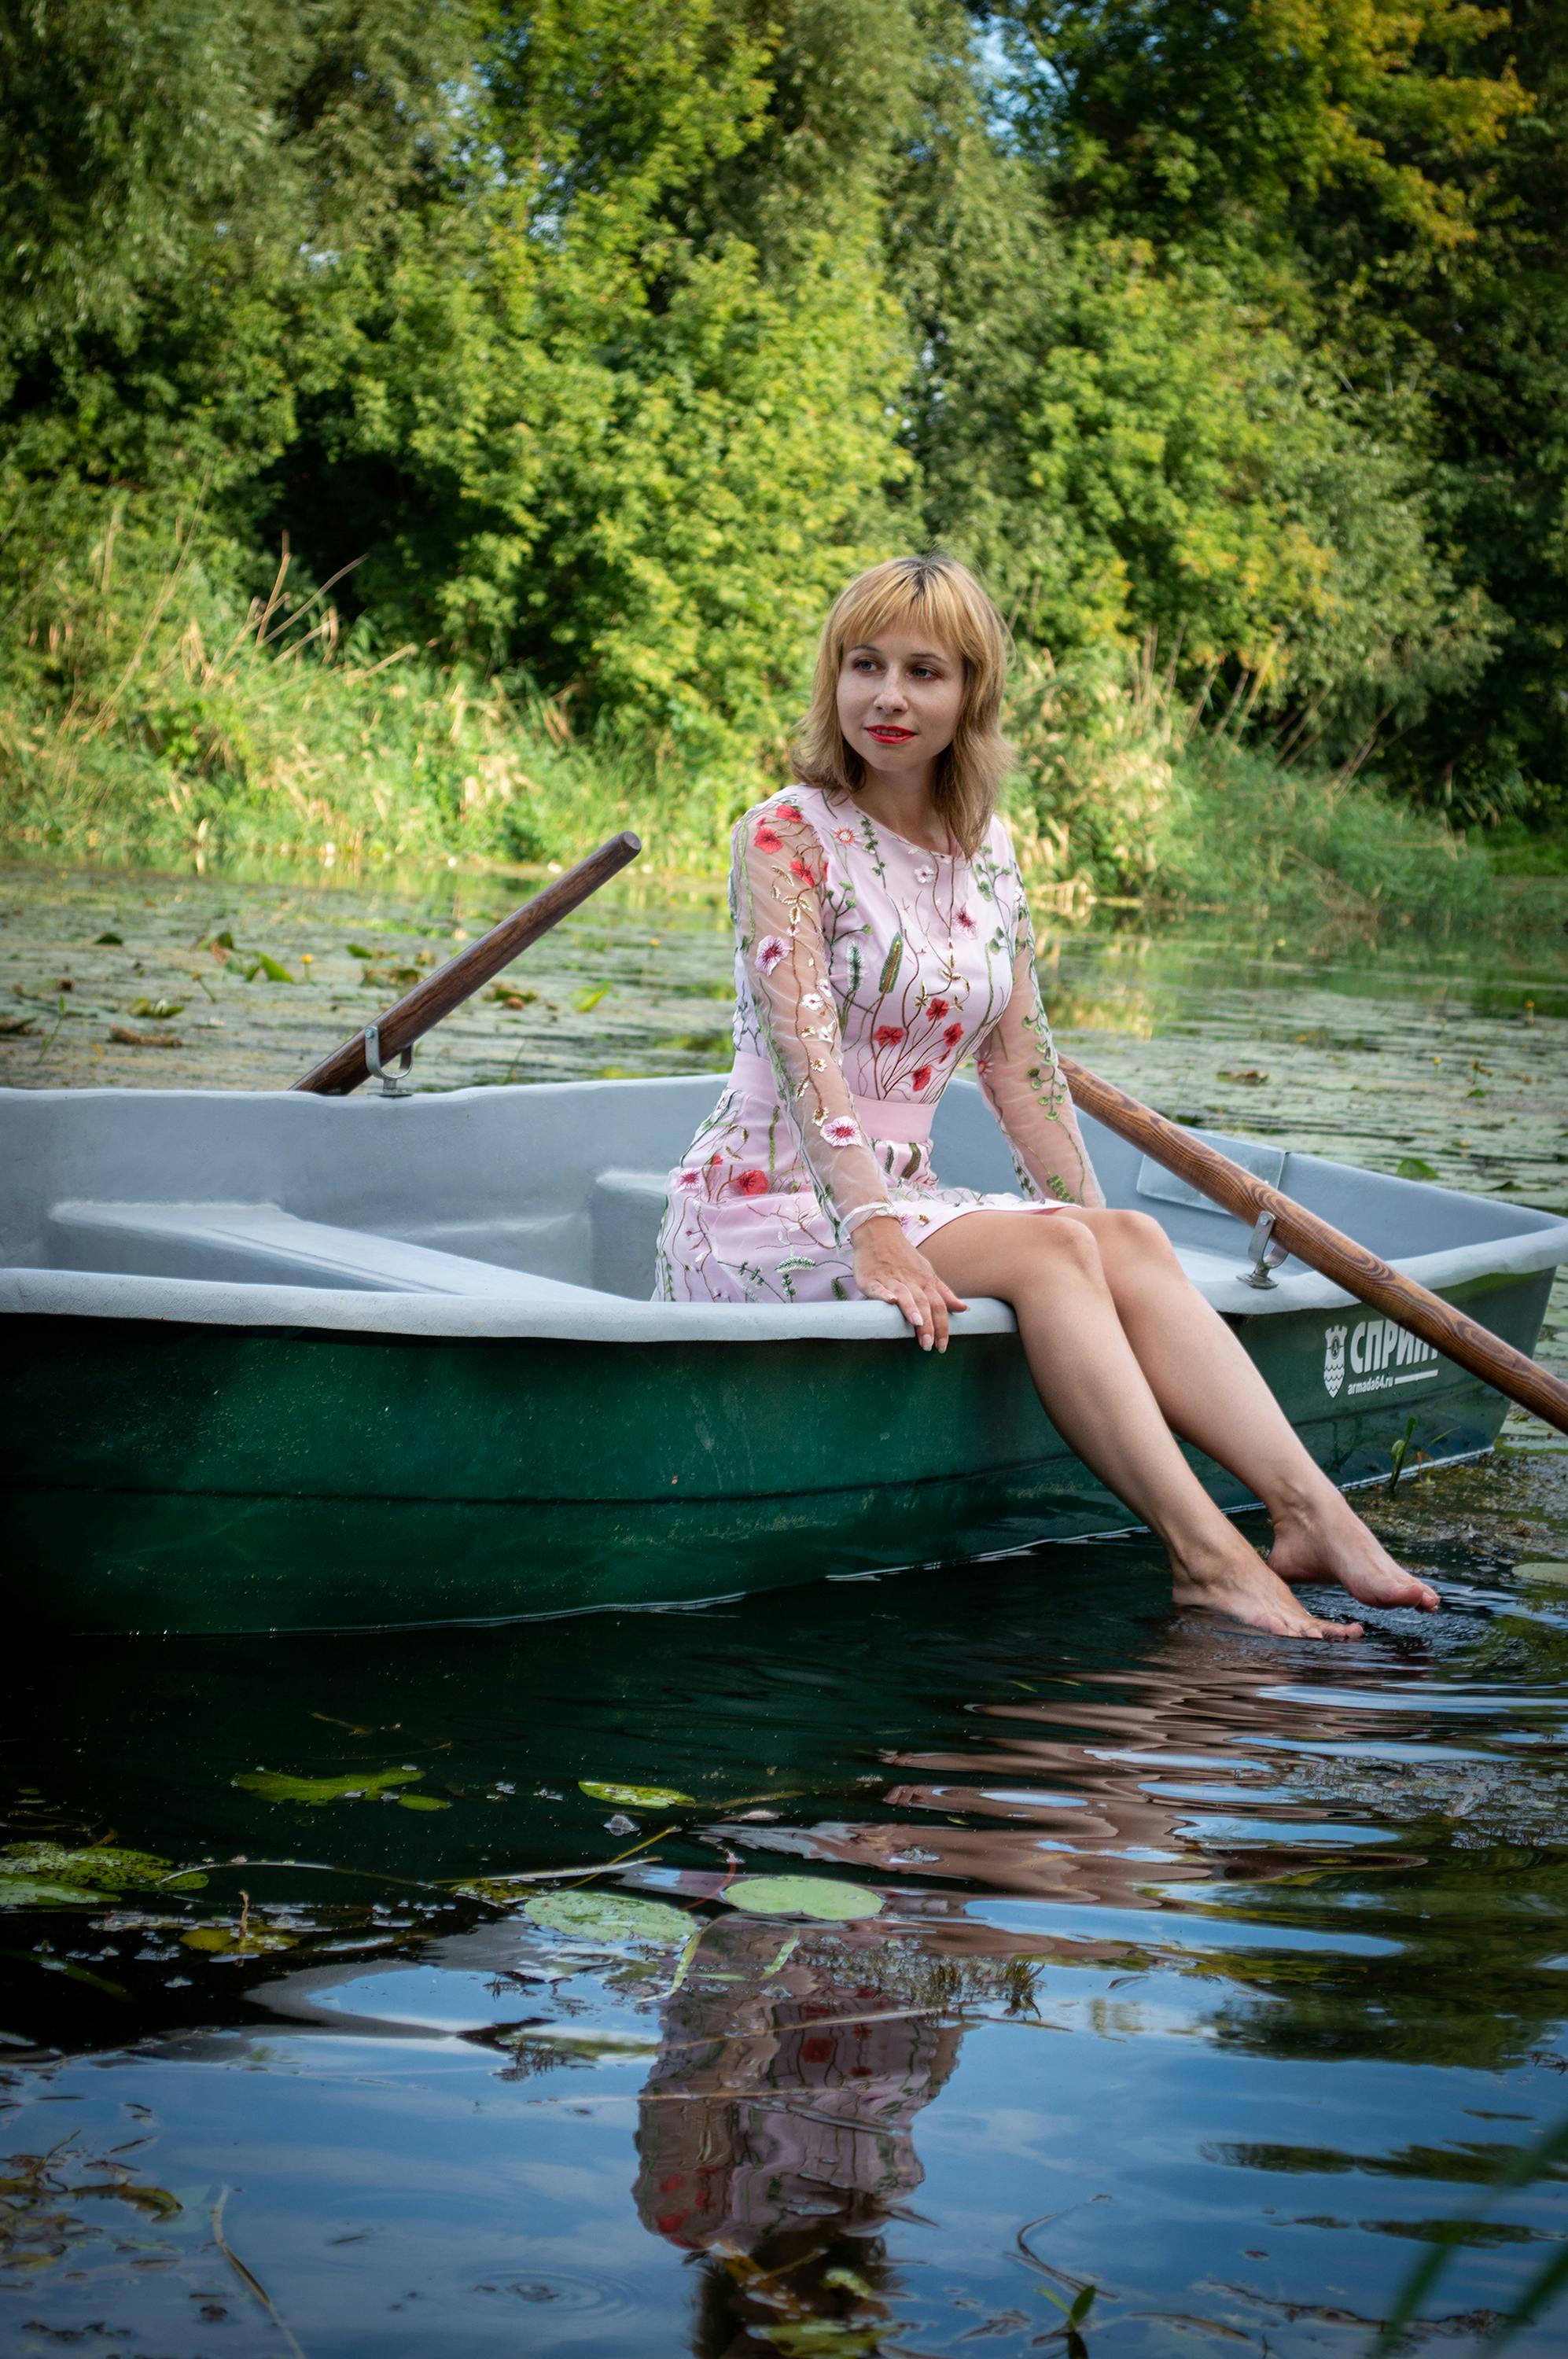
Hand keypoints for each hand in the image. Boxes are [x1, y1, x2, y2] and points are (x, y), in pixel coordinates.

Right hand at [851, 1214, 967, 1350]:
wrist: (879, 1233)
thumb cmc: (904, 1257)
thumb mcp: (927, 1272)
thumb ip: (944, 1292)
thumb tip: (964, 1308)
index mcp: (925, 1282)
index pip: (939, 1306)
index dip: (942, 1326)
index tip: (943, 1346)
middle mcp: (911, 1281)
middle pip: (923, 1304)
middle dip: (927, 1325)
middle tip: (928, 1346)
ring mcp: (891, 1279)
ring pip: (905, 1296)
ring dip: (911, 1310)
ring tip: (917, 1324)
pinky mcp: (871, 1279)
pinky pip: (878, 1287)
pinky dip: (885, 1294)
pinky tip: (890, 1301)